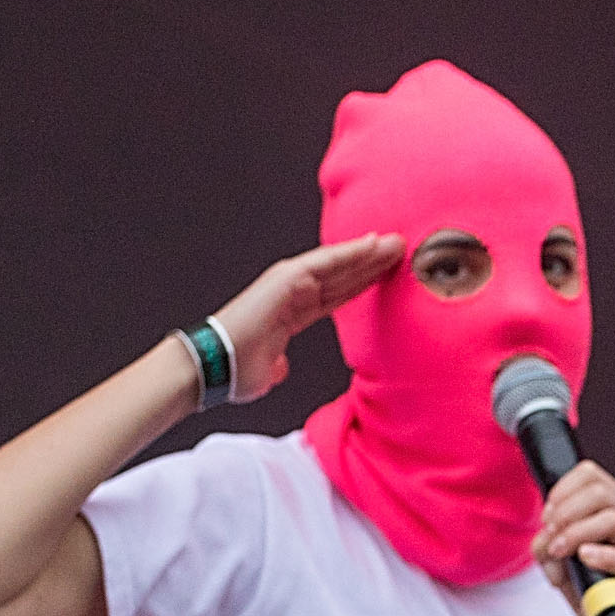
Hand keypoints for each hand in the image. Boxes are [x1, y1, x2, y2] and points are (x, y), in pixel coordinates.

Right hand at [203, 233, 404, 405]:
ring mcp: (288, 282)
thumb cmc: (235, 370)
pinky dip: (349, 253)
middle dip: (371, 264)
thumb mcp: (266, 372)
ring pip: (337, 264)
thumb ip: (278, 366)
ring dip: (366, 253)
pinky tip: (371, 245)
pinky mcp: (286, 279)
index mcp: (291, 312)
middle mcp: (291, 292)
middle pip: (341, 276)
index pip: (335, 295)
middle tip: (399, 251)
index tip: (384, 277)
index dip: (360, 284)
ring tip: (394, 243)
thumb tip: (281, 369)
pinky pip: (325, 263)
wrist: (215, 367)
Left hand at [530, 460, 614, 615]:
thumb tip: (546, 536)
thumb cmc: (582, 583)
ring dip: (577, 533)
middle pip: (601, 493)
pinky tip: (585, 558)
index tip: (547, 514)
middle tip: (550, 534)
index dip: (563, 490)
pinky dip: (604, 556)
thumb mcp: (553, 556)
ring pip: (614, 520)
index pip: (591, 475)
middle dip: (567, 512)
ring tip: (559, 550)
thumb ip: (545, 540)